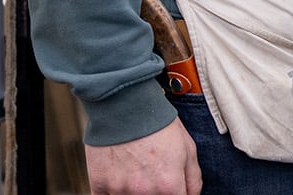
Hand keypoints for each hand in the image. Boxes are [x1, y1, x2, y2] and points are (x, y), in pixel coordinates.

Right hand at [87, 118, 201, 194]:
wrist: (126, 105)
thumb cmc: (158, 124)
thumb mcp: (188, 148)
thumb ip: (193, 179)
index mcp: (169, 186)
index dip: (176, 194)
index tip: (172, 188)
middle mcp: (144, 193)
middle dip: (156, 192)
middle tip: (152, 174)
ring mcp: (119, 190)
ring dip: (134, 191)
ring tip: (136, 171)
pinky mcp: (99, 185)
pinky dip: (113, 191)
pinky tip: (119, 177)